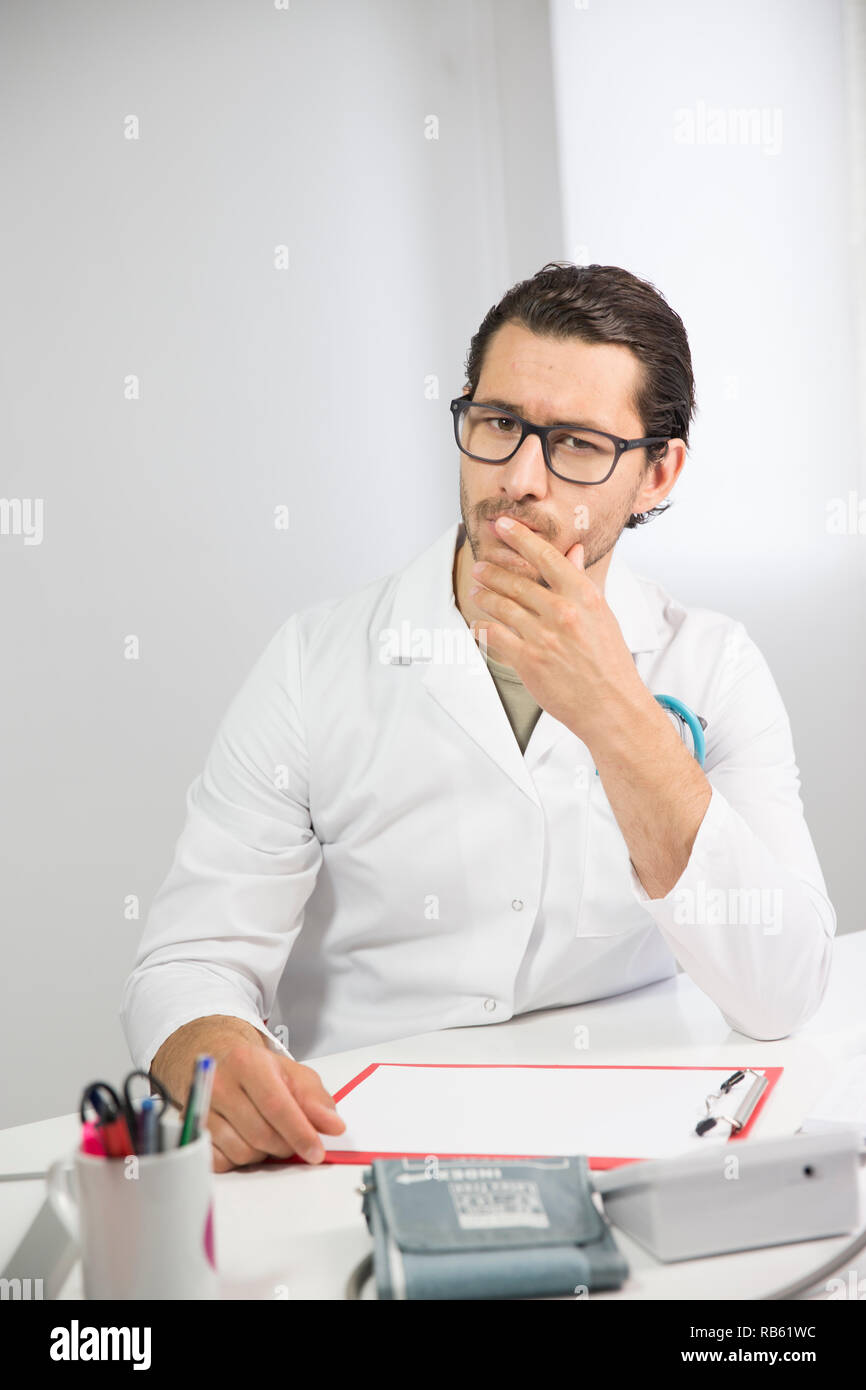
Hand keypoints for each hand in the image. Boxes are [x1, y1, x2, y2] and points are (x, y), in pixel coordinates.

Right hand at [151, 1016, 345, 1171]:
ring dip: (263, 1153)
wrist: (216, 1059)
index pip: (276, 1105)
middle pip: (261, 1134)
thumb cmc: (258, 1069)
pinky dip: (240, 1159)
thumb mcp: (292, 1073)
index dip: (299, 1132)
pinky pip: (222, 1162)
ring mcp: (201, 1108)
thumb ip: (315, 1099)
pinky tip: (245, 1139)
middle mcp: (218, 1083)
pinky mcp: (192, 1130)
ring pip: (242, 1152)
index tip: (316, 1152)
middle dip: (285, 1145)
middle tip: (292, 1137)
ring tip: (267, 1132)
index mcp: (247, 1062)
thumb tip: (334, 1126)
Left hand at [468, 516, 645, 740]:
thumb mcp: (602, 614)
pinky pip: (494, 636)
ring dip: (484, 596)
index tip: (503, 525)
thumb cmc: (609, 660)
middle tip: (480, 566)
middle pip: (517, 581)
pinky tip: (477, 623)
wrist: (611, 704)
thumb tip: (574, 550)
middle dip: (492, 571)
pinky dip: (481, 627)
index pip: (546, 556)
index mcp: (584, 595)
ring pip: (501, 606)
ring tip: (476, 590)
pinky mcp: (528, 660)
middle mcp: (563, 612)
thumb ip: (581, 580)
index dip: (520, 538)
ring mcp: (543, 636)